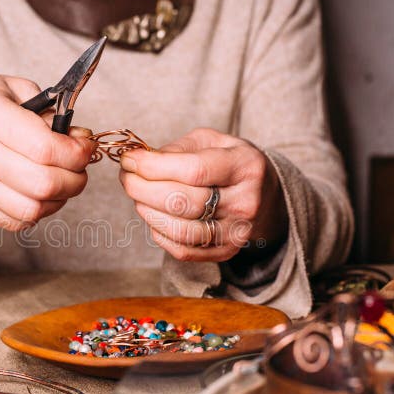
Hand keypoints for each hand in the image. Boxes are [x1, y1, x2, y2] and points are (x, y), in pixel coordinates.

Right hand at [0, 72, 95, 230]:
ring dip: (61, 198)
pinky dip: (40, 211)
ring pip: (32, 210)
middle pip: (43, 185)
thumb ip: (52, 114)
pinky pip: (17, 221)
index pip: (45, 149)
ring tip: (63, 179)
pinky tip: (42, 192)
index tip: (86, 147)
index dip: (78, 153)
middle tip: (79, 166)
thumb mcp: (15, 88)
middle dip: (76, 179)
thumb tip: (82, 142)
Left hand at [119, 128, 287, 261]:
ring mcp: (237, 231)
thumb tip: (143, 161)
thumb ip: (179, 148)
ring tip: (138, 197)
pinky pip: (184, 251)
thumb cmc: (230, 162)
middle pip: (183, 202)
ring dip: (148, 212)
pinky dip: (160, 234)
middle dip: (143, 188)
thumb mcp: (213, 141)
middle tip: (127, 178)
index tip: (129, 160)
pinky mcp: (226, 252)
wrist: (266, 195)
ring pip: (181, 230)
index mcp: (245, 166)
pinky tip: (154, 217)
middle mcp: (245, 202)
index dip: (154, 166)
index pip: (194, 170)